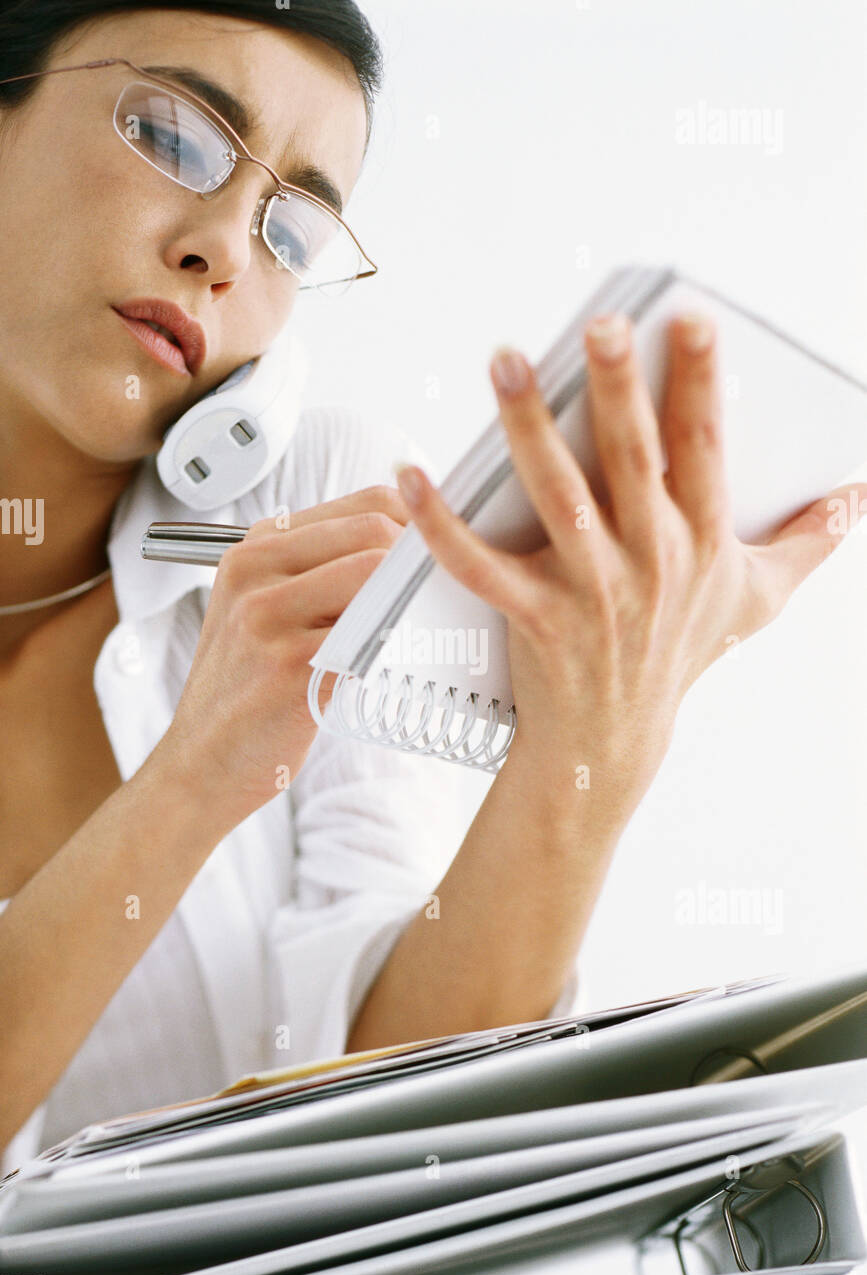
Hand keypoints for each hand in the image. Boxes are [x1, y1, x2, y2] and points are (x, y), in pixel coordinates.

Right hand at [155, 486, 409, 829]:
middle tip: (444, 599)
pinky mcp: (287, 667)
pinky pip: (367, 636)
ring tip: (423, 631)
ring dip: (411, 602)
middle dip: (422, 562)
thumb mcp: (268, 611)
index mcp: (256, 548)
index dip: (420, 528)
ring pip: (374, 576)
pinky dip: (396, 646)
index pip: (367, 503)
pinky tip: (401, 664)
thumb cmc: (252, 688)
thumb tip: (421, 549)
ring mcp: (266, 617)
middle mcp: (255, 572)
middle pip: (374, 532)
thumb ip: (326, 573)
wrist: (202, 762)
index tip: (439, 562)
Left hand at [394, 312, 866, 813]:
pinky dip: (443, 524)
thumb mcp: (755, 598)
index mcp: (702, 542)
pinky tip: (412, 476)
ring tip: (506, 361)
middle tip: (600, 325)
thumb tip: (858, 496)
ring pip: (559, 498)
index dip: (699, 383)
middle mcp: (651, 562)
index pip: (704, 449)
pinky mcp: (534, 619)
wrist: (612, 740)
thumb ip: (809, 542)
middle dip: (618, 390)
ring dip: (530, 429)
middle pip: (633, 461)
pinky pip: (482, 566)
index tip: (688, 321)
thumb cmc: (680, 654)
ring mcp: (591, 593)